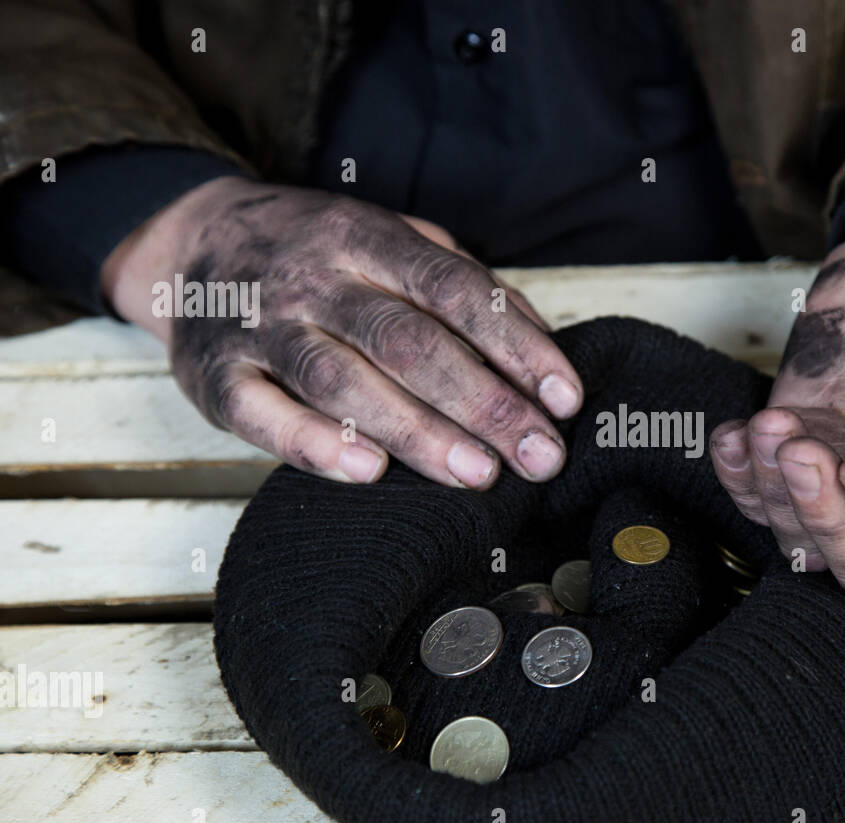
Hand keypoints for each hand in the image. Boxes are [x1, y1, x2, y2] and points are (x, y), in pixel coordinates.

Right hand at [101, 177, 582, 486]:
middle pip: (407, 342)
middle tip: (539, 456)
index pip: (455, 291)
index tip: (565, 398)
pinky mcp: (216, 375)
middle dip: (483, 403)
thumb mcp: (392, 241)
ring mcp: (260, 326)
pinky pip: (262, 414)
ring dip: (417, 432)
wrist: (193, 240)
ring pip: (342, 381)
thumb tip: (541, 347)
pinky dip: (314, 444)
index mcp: (368, 239)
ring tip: (478, 474)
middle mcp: (314, 278)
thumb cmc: (322, 256)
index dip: (516, 346)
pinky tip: (368, 472)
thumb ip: (463, 287)